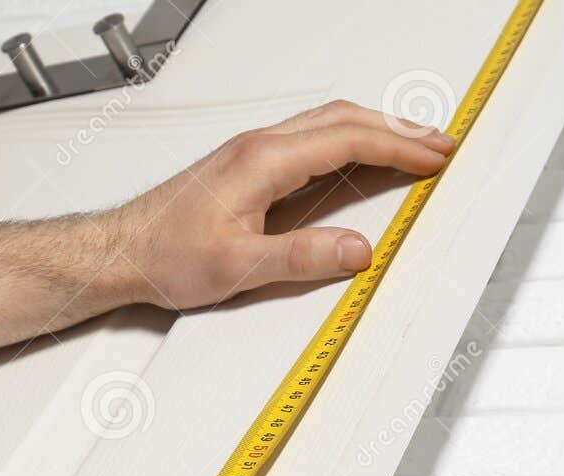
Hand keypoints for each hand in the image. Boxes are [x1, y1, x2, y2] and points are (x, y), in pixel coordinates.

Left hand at [109, 99, 455, 309]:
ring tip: (415, 145)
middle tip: (442, 144)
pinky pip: (314, 139)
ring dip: (377, 130)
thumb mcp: (239, 267)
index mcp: (264, 161)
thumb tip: (357, 249)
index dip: (399, 147)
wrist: (122, 250)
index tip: (435, 157)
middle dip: (400, 129)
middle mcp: (260, 147)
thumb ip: (303, 257)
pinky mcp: (250, 165)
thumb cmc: (165, 253)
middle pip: (346, 120)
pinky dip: (352, 140)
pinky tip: (363, 156)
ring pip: (330, 124)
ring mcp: (255, 152)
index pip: (349, 141)